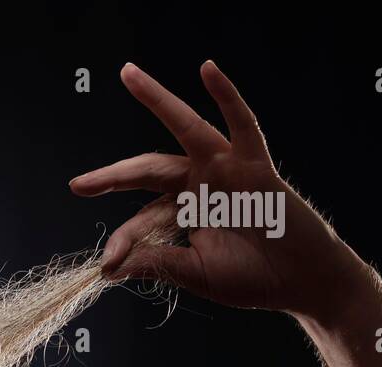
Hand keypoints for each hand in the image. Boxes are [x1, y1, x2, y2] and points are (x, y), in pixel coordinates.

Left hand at [70, 61, 364, 320]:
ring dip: (157, 100)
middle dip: (113, 176)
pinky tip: (207, 69)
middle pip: (148, 170)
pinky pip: (242, 124)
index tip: (108, 264)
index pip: (143, 218)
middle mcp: (200, 183)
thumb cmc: (254, 278)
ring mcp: (226, 169)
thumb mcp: (194, 273)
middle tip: (79, 185)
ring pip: (186, 129)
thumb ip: (158, 263)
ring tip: (127, 74)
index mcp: (184, 211)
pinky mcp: (256, 165)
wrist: (302, 283)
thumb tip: (111, 269)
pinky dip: (227, 96)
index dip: (125, 239)